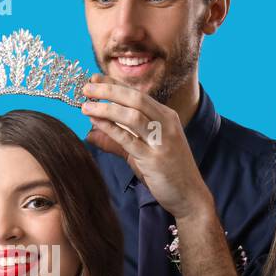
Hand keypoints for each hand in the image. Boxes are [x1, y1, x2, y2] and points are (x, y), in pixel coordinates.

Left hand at [81, 74, 211, 220]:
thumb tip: (90, 134)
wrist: (189, 195)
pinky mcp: (155, 158)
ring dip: (107, 108)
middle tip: (86, 87)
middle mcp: (166, 123)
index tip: (94, 79)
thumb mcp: (140, 153)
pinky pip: (129, 139)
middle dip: (108, 90)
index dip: (114, 84)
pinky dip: (111, 128)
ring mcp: (162, 140)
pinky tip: (96, 124)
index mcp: (165, 117)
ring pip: (132, 115)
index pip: (137, 94)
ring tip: (86, 106)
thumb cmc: (166, 173)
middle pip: (135, 98)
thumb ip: (117, 142)